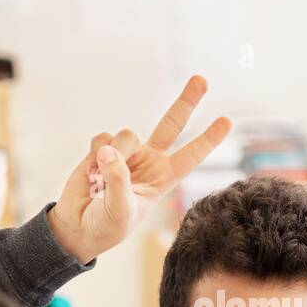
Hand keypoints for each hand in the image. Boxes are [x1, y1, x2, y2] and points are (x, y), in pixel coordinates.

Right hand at [47, 76, 230, 262]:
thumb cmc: (106, 225)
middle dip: (186, 102)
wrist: (79, 227)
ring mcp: (126, 153)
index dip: (208, 139)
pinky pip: (102, 138)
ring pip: (126, 135)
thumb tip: (110, 151)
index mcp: (163, 179)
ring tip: (100, 182)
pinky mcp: (103, 149)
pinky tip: (90, 175)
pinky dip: (94, 155)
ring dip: (113, 155)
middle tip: (201, 79)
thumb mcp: (120, 210)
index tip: (227, 121)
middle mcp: (149, 161)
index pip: (190, 156)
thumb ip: (118, 180)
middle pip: (171, 124)